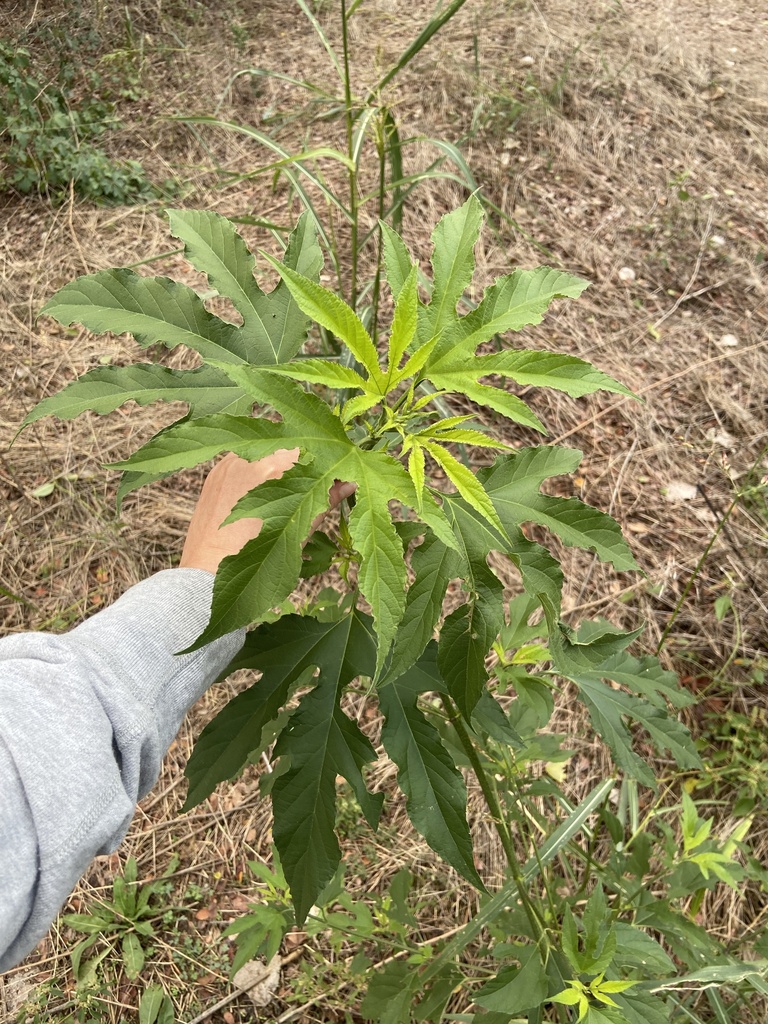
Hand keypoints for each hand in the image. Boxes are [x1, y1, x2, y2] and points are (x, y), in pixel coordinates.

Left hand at [179, 451, 354, 574]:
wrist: (209, 569)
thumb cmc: (259, 557)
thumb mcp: (302, 528)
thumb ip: (327, 499)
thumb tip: (349, 482)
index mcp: (277, 467)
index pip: (312, 451)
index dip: (325, 463)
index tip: (332, 478)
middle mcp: (252, 456)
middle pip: (288, 448)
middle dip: (300, 463)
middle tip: (307, 488)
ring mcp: (230, 461)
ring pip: (264, 450)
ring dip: (276, 464)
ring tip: (281, 491)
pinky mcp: (216, 471)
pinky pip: (243, 459)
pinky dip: (254, 469)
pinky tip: (257, 490)